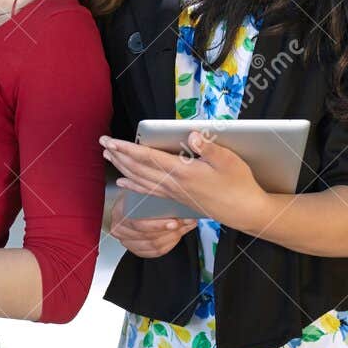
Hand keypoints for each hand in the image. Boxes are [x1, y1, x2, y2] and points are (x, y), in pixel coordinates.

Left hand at [100, 130, 268, 230]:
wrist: (244, 212)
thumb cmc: (239, 185)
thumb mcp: (229, 161)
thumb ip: (208, 148)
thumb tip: (191, 135)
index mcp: (184, 173)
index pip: (149, 158)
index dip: (128, 149)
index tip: (112, 141)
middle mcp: (174, 184)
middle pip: (139, 169)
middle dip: (119, 156)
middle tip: (102, 143)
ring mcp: (174, 193)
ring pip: (141, 179)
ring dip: (122, 167)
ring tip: (108, 157)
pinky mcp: (177, 198)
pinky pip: (149, 190)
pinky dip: (134, 184)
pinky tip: (125, 181)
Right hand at [107, 190, 195, 257]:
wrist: (130, 205)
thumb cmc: (136, 196)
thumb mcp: (142, 191)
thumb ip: (155, 195)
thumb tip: (178, 199)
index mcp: (119, 212)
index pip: (138, 223)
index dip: (158, 225)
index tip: (175, 221)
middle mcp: (120, 229)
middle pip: (148, 236)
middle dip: (172, 230)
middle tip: (187, 222)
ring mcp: (127, 241)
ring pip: (154, 245)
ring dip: (174, 236)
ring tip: (186, 226)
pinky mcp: (136, 249)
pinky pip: (155, 251)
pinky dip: (170, 244)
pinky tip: (177, 235)